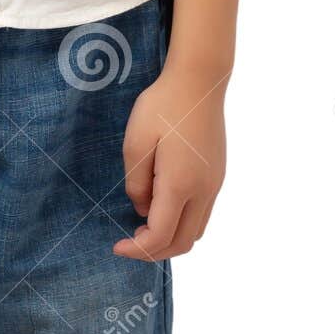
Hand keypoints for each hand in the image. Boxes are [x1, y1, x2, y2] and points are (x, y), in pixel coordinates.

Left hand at [113, 65, 227, 259]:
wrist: (198, 81)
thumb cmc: (163, 106)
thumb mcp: (136, 142)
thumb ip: (136, 183)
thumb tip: (142, 209)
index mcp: (181, 185)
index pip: (160, 236)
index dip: (137, 250)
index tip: (117, 246)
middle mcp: (203, 191)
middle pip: (183, 242)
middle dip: (155, 251)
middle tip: (129, 242)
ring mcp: (214, 184)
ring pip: (197, 231)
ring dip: (171, 238)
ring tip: (145, 227)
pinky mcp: (217, 175)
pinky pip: (202, 213)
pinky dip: (182, 222)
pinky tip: (163, 206)